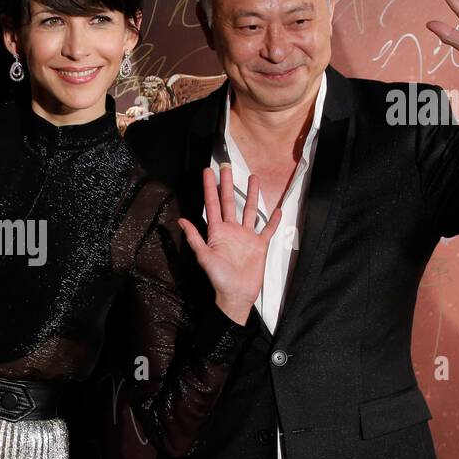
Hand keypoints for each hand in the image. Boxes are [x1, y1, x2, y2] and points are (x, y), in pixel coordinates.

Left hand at [177, 164, 279, 324]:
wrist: (236, 293)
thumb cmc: (218, 277)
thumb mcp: (204, 256)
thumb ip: (194, 237)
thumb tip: (181, 220)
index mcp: (217, 231)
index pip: (212, 204)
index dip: (209, 188)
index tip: (207, 171)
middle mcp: (232, 230)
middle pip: (229, 201)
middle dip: (228, 184)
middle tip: (227, 165)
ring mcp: (247, 236)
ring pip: (249, 210)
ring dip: (251, 195)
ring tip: (253, 178)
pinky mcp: (260, 245)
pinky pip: (268, 229)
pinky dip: (273, 220)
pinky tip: (278, 209)